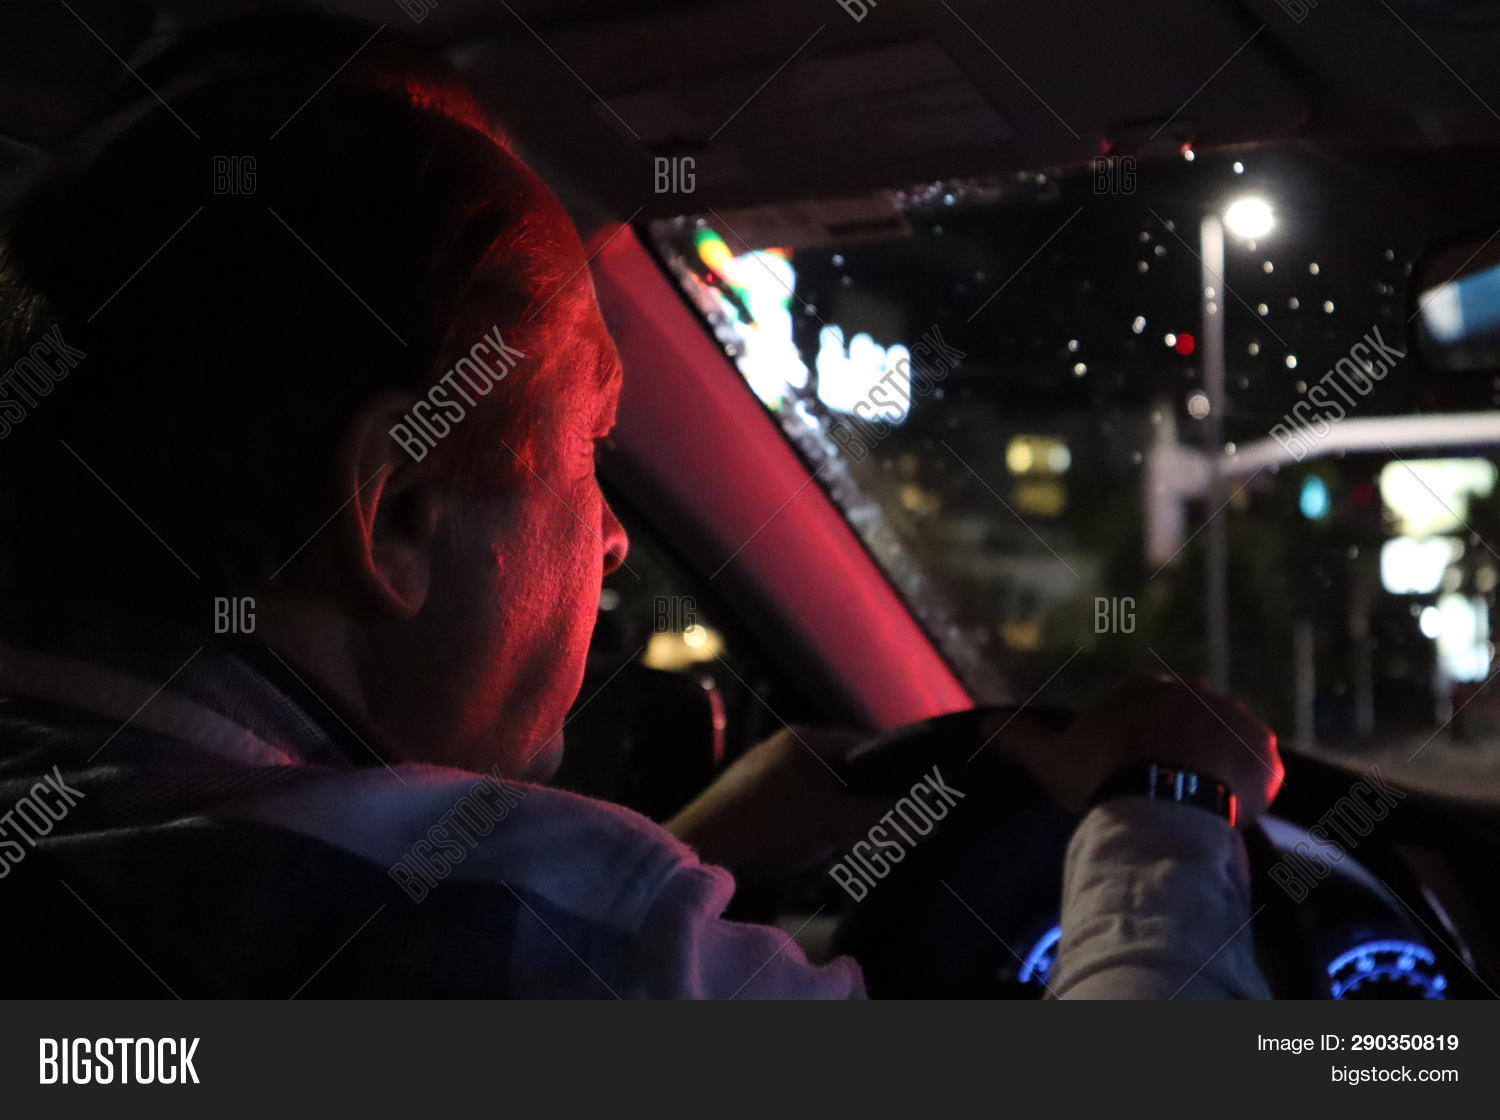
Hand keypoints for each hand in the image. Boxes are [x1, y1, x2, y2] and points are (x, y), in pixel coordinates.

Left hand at [664, 727, 888, 881]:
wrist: (697, 852)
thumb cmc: (771, 828)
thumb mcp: (839, 822)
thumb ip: (888, 816)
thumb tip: (930, 814)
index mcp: (806, 738)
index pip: (869, 747)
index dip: (893, 777)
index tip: (905, 809)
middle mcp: (783, 746)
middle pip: (844, 772)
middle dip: (861, 806)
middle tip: (869, 837)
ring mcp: (761, 772)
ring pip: (819, 794)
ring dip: (834, 823)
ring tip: (833, 850)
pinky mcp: (745, 800)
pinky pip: (793, 809)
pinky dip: (807, 830)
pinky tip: (803, 855)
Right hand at [989, 675, 1282, 823]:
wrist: (1162, 801)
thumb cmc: (1103, 775)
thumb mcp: (1051, 758)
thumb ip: (1017, 738)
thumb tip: (977, 724)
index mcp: (1143, 688)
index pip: (1142, 706)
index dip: (1137, 740)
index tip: (1131, 768)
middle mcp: (1192, 691)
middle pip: (1187, 719)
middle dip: (1180, 745)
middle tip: (1165, 785)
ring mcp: (1233, 718)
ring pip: (1224, 740)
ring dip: (1217, 763)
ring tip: (1197, 801)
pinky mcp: (1266, 750)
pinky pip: (1261, 766)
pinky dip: (1250, 784)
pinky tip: (1230, 808)